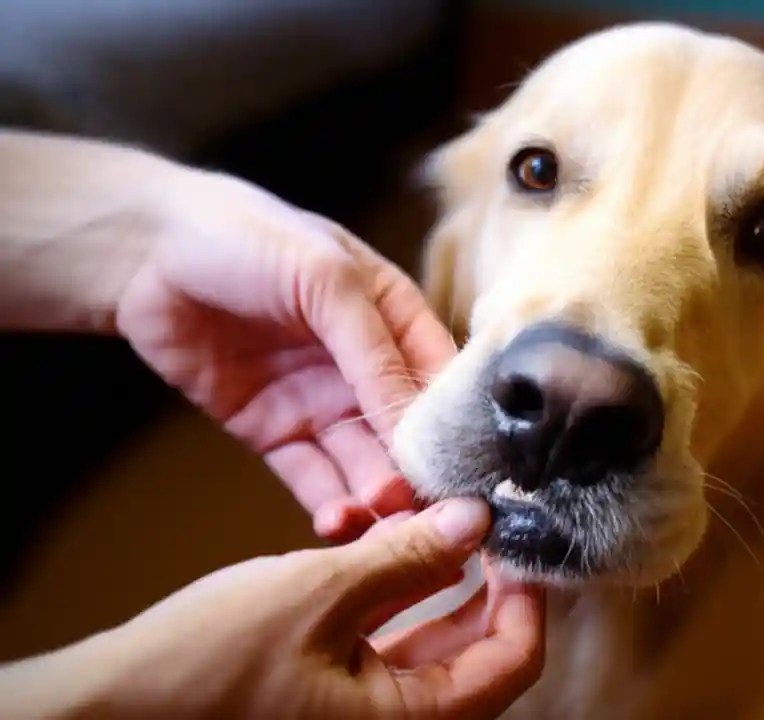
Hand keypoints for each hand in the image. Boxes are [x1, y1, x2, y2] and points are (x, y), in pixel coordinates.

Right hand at [0, 499, 544, 718]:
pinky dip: (399, 603)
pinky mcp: (331, 700)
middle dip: (486, 585)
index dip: (525, 596)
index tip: (514, 538)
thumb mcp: (319, 594)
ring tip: (439, 524)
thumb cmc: (206, 664)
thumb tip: (476, 522)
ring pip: (434, 650)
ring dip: (442, 588)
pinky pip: (390, 652)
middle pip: (480, 656)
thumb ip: (407, 559)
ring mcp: (362, 717)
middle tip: (482, 522)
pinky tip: (391, 550)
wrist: (109, 710)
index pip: (512, 663)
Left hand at [114, 169, 456, 541]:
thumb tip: (417, 422)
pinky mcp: (275, 431)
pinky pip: (311, 476)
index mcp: (395, 317)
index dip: (456, 424)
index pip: (440, 379)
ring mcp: (320, 400)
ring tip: (381, 522)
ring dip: (376, 496)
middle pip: (405, 432)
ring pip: (362, 462)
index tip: (470, 469)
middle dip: (417, 473)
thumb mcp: (328, 281)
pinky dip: (328, 504)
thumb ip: (375, 352)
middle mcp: (365, 365)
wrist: (145, 252)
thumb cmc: (249, 239)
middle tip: (426, 515)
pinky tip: (339, 524)